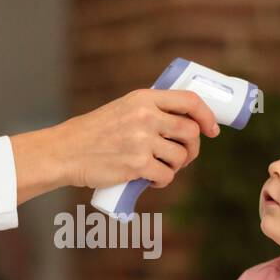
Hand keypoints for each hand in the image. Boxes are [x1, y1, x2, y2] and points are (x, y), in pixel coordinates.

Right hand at [47, 88, 220, 193]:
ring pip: (180, 157)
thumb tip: (187, 124)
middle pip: (190, 133)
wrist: (67, 151)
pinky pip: (166, 176)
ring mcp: (142, 141)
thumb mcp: (124, 109)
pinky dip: (162, 182)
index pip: (189, 101)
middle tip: (182, 157)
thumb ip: (151, 111)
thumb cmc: (96, 132)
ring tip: (159, 168)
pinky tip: (151, 180)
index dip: (207, 116)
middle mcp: (146, 116)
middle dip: (192, 149)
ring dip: (175, 167)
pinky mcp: (137, 165)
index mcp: (144, 98)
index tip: (212, 130)